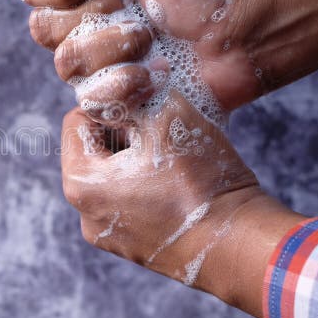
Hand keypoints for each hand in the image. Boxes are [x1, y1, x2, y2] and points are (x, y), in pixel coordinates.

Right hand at [0, 0, 317, 112]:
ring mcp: (96, 62)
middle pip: (41, 27)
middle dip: (95, 16)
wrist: (242, 25)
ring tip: (154, 41)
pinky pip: (89, 99)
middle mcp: (80, 19)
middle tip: (139, 8)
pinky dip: (123, 86)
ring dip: (114, 48)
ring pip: (64, 64)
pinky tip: (154, 75)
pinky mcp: (114, 97)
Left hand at [61, 90, 302, 316]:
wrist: (240, 244)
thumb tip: (135, 71)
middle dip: (125, 132)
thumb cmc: (201, 180)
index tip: (144, 107)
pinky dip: (149, 185)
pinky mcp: (134, 247)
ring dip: (139, 157)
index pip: (76, 122)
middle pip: (94, 150)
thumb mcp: (166, 116)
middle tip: (162, 130)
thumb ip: (137, 90)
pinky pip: (130, 201)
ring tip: (174, 156)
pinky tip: (180, 182)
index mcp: (80, 183)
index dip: (111, 105)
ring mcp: (109, 235)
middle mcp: (85, 215)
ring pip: (114, 175)